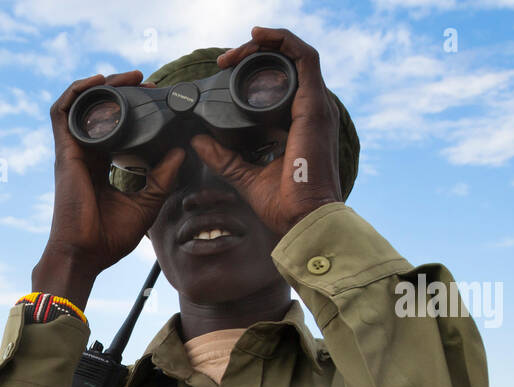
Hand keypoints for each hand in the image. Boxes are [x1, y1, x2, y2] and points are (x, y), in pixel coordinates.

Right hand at [33, 71, 184, 309]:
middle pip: (102, 110)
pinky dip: (77, 92)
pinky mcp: (65, 152)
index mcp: (105, 165)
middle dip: (123, 91)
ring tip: (127, 78)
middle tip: (148, 83)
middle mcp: (89, 154)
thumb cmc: (111, 237)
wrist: (86, 254)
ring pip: (84, 105)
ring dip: (103, 86)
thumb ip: (163, 178)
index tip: (157, 100)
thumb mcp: (147, 203)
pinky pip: (62, 112)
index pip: (118, 127)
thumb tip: (182, 151)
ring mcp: (75, 152)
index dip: (135, 109)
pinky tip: (98, 81)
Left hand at [190, 27, 342, 238]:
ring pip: (294, 55)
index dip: (254, 71)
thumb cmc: (284, 204)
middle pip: (286, 65)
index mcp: (298, 123)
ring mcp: (316, 106)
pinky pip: (305, 58)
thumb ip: (223, 156)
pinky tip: (258, 38)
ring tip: (235, 51)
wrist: (302, 220)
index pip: (281, 83)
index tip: (224, 71)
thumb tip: (197, 139)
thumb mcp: (244, 175)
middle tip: (224, 61)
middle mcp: (310, 110)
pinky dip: (283, 41)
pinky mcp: (315, 106)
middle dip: (255, 55)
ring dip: (265, 45)